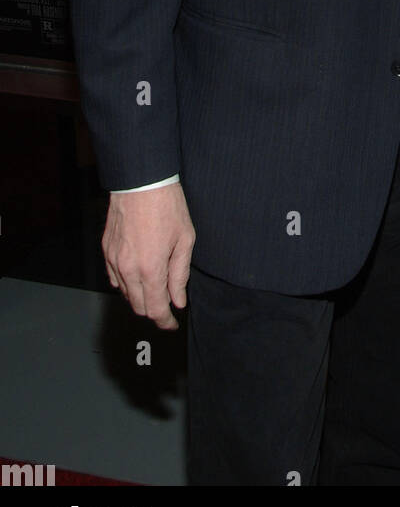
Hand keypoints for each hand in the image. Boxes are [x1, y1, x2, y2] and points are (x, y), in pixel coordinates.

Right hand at [102, 183, 195, 330]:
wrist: (141, 182)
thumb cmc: (167, 206)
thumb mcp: (185, 240)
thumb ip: (180, 275)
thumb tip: (178, 300)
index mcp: (150, 269)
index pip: (155, 309)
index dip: (165, 321)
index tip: (172, 324)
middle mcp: (128, 269)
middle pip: (138, 306)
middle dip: (153, 312)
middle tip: (167, 309)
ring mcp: (114, 260)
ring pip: (125, 293)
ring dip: (140, 298)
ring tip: (156, 291)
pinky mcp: (107, 250)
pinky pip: (114, 278)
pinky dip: (126, 284)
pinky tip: (138, 277)